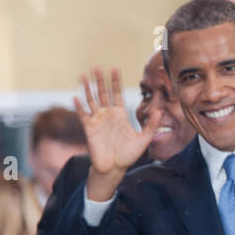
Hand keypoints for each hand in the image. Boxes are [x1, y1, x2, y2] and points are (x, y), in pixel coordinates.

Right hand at [74, 67, 160, 202]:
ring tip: (84, 75)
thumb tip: (159, 110)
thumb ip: (151, 125)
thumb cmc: (128, 155)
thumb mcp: (144, 139)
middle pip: (102, 92)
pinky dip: (79, 106)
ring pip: (91, 100)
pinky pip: (82, 115)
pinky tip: (75, 97)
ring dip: (87, 88)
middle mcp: (108, 114)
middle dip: (100, 79)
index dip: (115, 81)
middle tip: (97, 66)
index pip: (116, 93)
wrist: (114, 169)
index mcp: (120, 114)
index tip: (114, 68)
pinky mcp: (89, 128)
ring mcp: (97, 120)